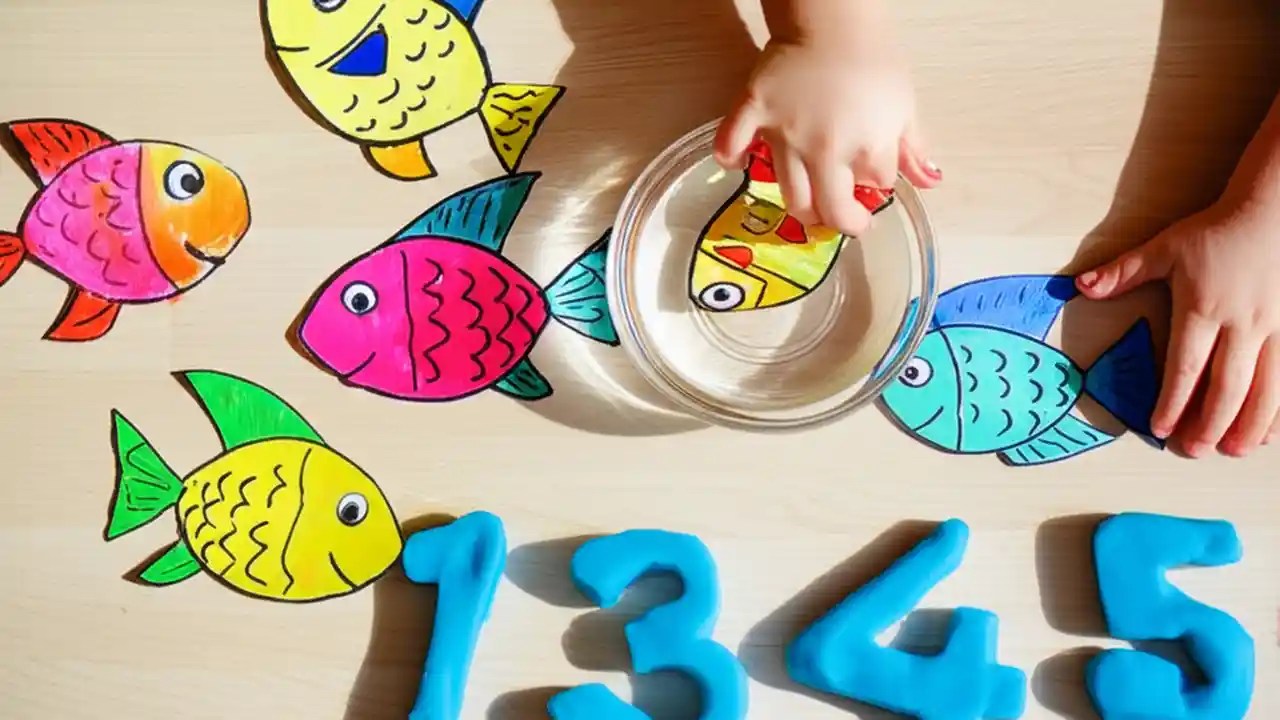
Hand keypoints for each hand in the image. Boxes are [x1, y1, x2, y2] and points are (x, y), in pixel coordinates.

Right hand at [714, 13, 939, 235]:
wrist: (834, 17)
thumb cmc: (874, 58)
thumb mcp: (904, 105)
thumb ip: (914, 148)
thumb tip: (929, 181)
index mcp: (868, 148)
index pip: (877, 185)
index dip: (877, 180)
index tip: (875, 170)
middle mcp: (826, 150)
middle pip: (832, 209)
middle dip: (843, 220)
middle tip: (845, 217)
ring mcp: (785, 135)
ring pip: (791, 194)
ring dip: (803, 207)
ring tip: (810, 205)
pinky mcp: (754, 113)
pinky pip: (731, 144)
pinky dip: (732, 158)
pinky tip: (740, 164)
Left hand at [1076, 196, 1279, 457]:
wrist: (1276, 209)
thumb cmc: (1216, 232)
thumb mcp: (1165, 247)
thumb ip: (1123, 272)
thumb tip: (1079, 286)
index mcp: (1203, 308)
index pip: (1185, 366)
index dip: (1173, 401)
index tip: (1160, 429)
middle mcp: (1241, 324)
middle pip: (1226, 386)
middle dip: (1209, 424)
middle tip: (1193, 451)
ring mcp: (1273, 328)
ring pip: (1265, 388)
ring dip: (1249, 424)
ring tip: (1234, 452)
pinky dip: (1279, 409)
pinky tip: (1271, 433)